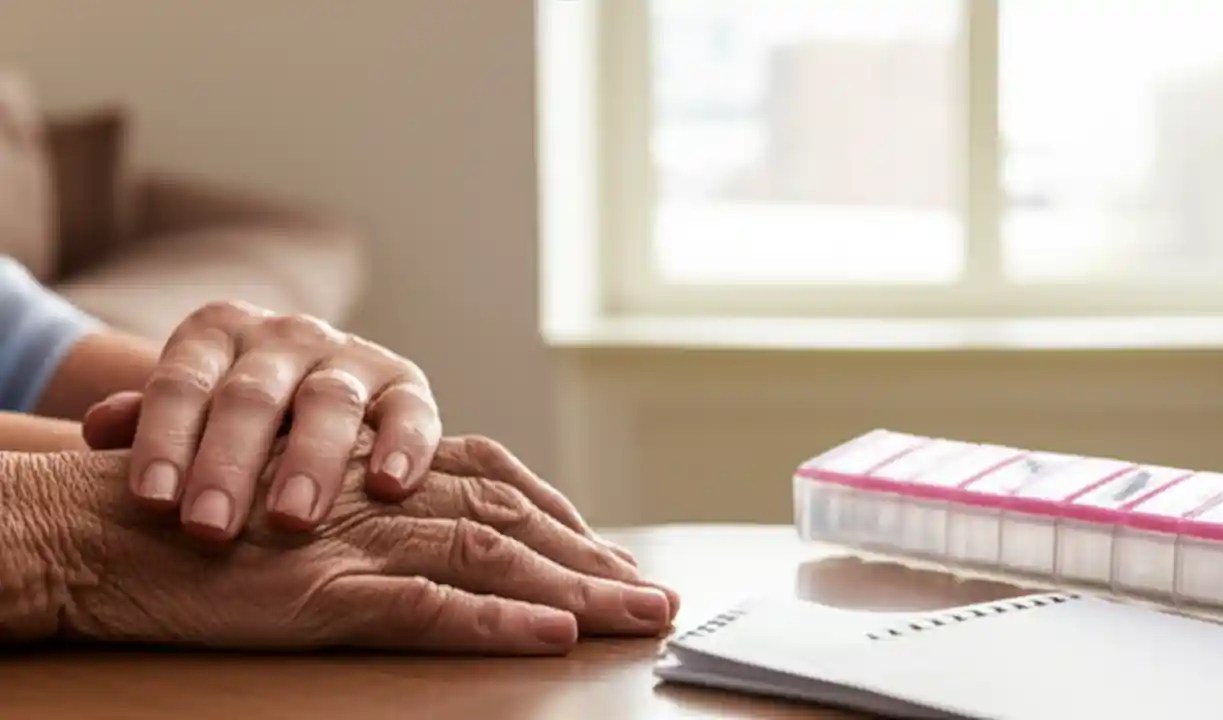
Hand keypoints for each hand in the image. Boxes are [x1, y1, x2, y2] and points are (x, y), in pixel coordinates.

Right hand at [0, 430, 675, 652]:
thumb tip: (443, 539)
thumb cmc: (201, 518)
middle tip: (657, 596)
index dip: (567, 522)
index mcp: (384, 469)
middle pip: (517, 522)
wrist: (103, 525)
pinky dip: (495, 626)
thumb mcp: (304, 503)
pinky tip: (549, 642)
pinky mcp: (324, 592)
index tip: (617, 560)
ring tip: (638, 618)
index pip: (502, 486)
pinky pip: (427, 611)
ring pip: (494, 560)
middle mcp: (385, 494)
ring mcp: (360, 542)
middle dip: (595, 560)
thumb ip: (373, 508)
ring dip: (575, 591)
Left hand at [90, 300, 442, 540]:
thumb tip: (99, 429)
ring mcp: (349, 357)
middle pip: (252, 395)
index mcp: (218, 334)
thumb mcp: (185, 414)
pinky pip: (409, 411)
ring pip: (329, 401)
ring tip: (292, 522)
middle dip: (229, 463)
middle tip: (210, 527)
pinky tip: (387, 486)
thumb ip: (145, 425)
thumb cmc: (230, 422)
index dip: (164, 440)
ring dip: (309, 462)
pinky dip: (401, 446)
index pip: (182, 382)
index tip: (151, 502)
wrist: (314, 391)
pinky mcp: (406, 385)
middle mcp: (286, 336)